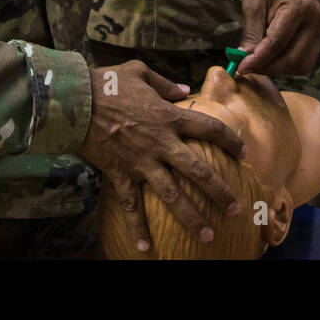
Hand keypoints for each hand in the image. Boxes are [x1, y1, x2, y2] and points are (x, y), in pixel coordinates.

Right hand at [79, 60, 244, 253]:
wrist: (75, 101)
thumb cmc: (107, 83)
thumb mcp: (139, 72)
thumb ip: (165, 83)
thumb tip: (183, 89)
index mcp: (169, 117)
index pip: (210, 129)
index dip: (231, 140)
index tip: (244, 152)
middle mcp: (161, 144)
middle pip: (198, 171)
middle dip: (219, 192)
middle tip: (235, 209)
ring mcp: (141, 163)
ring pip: (172, 195)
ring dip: (191, 217)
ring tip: (207, 236)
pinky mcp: (121, 174)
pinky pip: (131, 205)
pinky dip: (137, 227)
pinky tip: (145, 247)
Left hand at [236, 0, 319, 76]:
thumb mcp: (253, 4)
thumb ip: (251, 34)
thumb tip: (245, 61)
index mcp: (298, 7)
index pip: (277, 43)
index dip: (258, 59)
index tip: (241, 68)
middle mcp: (315, 20)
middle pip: (293, 59)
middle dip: (268, 67)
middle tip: (247, 66)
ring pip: (302, 64)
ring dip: (279, 69)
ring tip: (259, 61)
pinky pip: (306, 59)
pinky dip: (289, 64)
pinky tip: (273, 56)